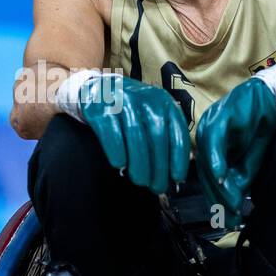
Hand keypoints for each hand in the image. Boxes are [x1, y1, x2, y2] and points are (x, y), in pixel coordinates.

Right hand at [78, 73, 189, 195]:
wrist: (96, 89)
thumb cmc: (129, 110)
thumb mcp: (152, 115)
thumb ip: (165, 137)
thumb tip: (176, 174)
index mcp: (164, 101)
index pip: (177, 132)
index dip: (179, 158)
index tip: (177, 178)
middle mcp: (145, 98)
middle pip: (157, 136)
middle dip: (159, 166)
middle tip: (157, 187)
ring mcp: (122, 100)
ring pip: (135, 136)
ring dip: (139, 163)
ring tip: (140, 181)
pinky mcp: (100, 107)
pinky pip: (111, 133)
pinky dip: (116, 151)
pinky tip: (119, 165)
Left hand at [194, 78, 275, 216]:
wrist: (273, 96)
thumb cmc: (261, 123)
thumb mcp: (253, 155)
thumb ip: (242, 174)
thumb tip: (235, 198)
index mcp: (209, 145)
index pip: (209, 177)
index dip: (218, 199)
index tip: (228, 217)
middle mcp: (204, 136)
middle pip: (207, 173)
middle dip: (220, 197)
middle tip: (231, 216)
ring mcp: (208, 126)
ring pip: (208, 162)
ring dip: (220, 185)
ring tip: (232, 202)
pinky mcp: (218, 119)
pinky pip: (213, 143)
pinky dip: (217, 161)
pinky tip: (223, 177)